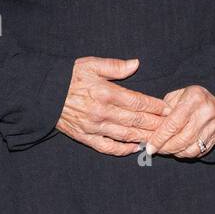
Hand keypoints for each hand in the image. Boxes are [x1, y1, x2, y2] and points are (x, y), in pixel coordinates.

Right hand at [55, 56, 169, 155]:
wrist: (43, 93)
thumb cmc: (69, 76)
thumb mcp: (91, 64)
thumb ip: (115, 66)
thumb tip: (136, 64)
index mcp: (105, 92)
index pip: (137, 101)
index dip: (154, 106)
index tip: (167, 108)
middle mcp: (102, 112)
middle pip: (136, 120)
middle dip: (155, 123)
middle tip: (171, 126)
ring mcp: (94, 127)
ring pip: (125, 135)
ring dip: (144, 137)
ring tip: (159, 138)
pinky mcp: (85, 137)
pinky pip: (107, 147)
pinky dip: (122, 149)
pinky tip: (134, 148)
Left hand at [144, 85, 214, 158]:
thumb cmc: (195, 94)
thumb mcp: (178, 94)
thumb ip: (165, 110)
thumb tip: (153, 128)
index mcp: (192, 101)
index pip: (172, 125)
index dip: (159, 139)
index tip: (150, 147)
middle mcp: (205, 114)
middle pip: (182, 140)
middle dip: (166, 148)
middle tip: (156, 150)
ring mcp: (214, 126)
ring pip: (192, 149)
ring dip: (176, 153)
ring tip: (167, 149)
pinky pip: (202, 151)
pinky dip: (188, 153)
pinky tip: (181, 149)